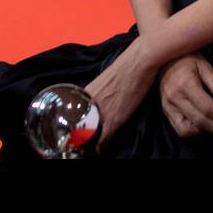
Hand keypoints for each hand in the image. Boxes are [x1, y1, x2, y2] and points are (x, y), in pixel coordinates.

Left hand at [84, 36, 159, 152]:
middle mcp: (89, 104)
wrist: (139, 62)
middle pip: (78, 127)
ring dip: (89, 142)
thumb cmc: (125, 66)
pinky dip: (100, 148)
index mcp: (85, 93)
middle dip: (79, 136)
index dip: (75, 126)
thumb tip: (98, 98)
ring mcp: (100, 113)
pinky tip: (100, 151)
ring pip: (88, 135)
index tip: (75, 132)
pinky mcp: (113, 121)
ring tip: (89, 147)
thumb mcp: (105, 79)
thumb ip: (98, 91)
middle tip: (81, 142)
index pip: (74, 116)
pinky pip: (102, 140)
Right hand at [158, 53, 212, 138]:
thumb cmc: (186, 59)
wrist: (162, 59)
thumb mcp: (204, 65)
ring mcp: (168, 107)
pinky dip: (194, 132)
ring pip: (188, 130)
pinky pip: (180, 130)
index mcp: (185, 84)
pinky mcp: (165, 112)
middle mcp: (174, 98)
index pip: (208, 108)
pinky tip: (206, 127)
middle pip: (201, 121)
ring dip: (208, 132)